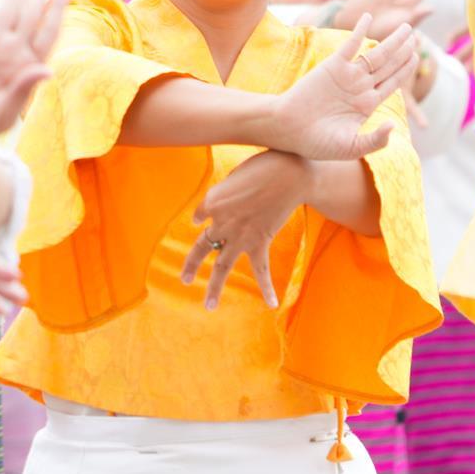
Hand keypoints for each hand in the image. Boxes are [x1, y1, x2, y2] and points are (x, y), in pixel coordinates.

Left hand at [181, 150, 308, 308]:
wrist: (289, 175)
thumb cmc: (263, 167)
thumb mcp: (235, 175)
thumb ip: (223, 193)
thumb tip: (211, 211)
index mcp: (212, 201)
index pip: (200, 215)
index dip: (202, 217)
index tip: (201, 220)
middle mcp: (221, 221)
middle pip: (202, 247)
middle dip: (191, 264)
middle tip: (184, 279)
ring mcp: (240, 235)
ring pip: (222, 266)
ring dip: (214, 287)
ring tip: (209, 306)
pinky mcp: (260, 241)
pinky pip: (261, 269)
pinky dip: (267, 287)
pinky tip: (272, 304)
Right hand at [269, 15, 418, 158]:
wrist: (288, 129)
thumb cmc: (317, 142)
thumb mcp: (352, 147)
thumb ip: (375, 140)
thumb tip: (393, 125)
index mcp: (367, 104)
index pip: (392, 82)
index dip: (405, 69)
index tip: (417, 57)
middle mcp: (360, 87)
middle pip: (389, 65)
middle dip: (404, 51)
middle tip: (416, 37)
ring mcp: (348, 75)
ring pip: (377, 54)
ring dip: (392, 41)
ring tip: (407, 28)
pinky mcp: (333, 66)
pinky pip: (350, 45)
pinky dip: (360, 31)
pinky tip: (368, 17)